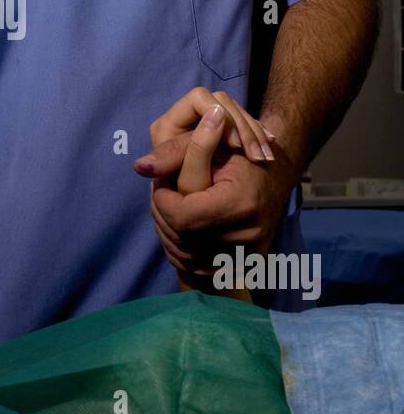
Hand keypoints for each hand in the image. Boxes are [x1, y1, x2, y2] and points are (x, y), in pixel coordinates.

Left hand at [134, 89, 294, 291]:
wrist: (273, 179)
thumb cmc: (240, 157)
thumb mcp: (215, 147)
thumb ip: (179, 153)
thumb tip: (140, 165)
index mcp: (241, 204)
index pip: (182, 217)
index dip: (162, 200)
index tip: (161, 182)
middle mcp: (247, 235)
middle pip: (181, 238)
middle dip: (162, 214)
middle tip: (162, 192)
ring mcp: (247, 254)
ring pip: (185, 256)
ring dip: (168, 231)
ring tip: (171, 206)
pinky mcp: (244, 265)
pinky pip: (197, 266)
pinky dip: (181, 247)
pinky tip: (181, 226)